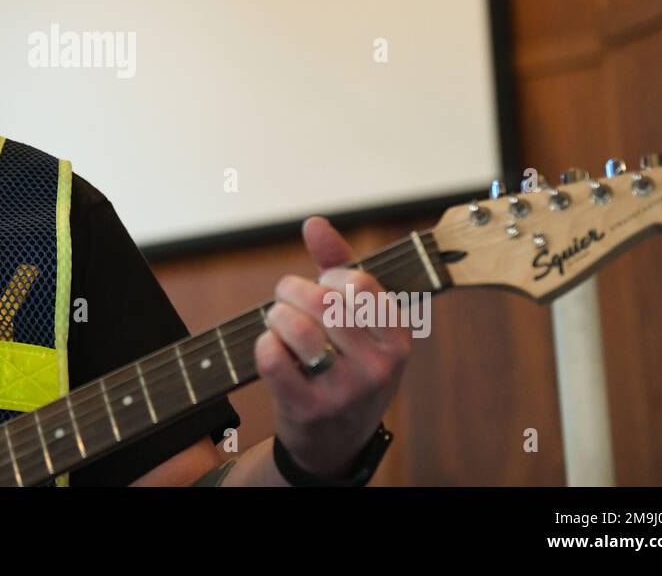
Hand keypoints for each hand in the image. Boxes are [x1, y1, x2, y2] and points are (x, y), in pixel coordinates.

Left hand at [254, 216, 409, 477]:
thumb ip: (337, 266)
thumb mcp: (358, 321)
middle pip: (321, 300)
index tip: (323, 288)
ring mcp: (345, 390)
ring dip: (276, 316)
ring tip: (278, 322)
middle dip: (292, 290)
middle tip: (287, 301)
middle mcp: (378, 365)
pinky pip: (273, 357)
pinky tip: (273, 350)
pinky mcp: (309, 408)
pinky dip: (264, 345)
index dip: (328, 277)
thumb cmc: (346, 366)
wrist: (335, 438)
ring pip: (296, 326)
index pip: (357, 282)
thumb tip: (313, 223)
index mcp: (397, 337)